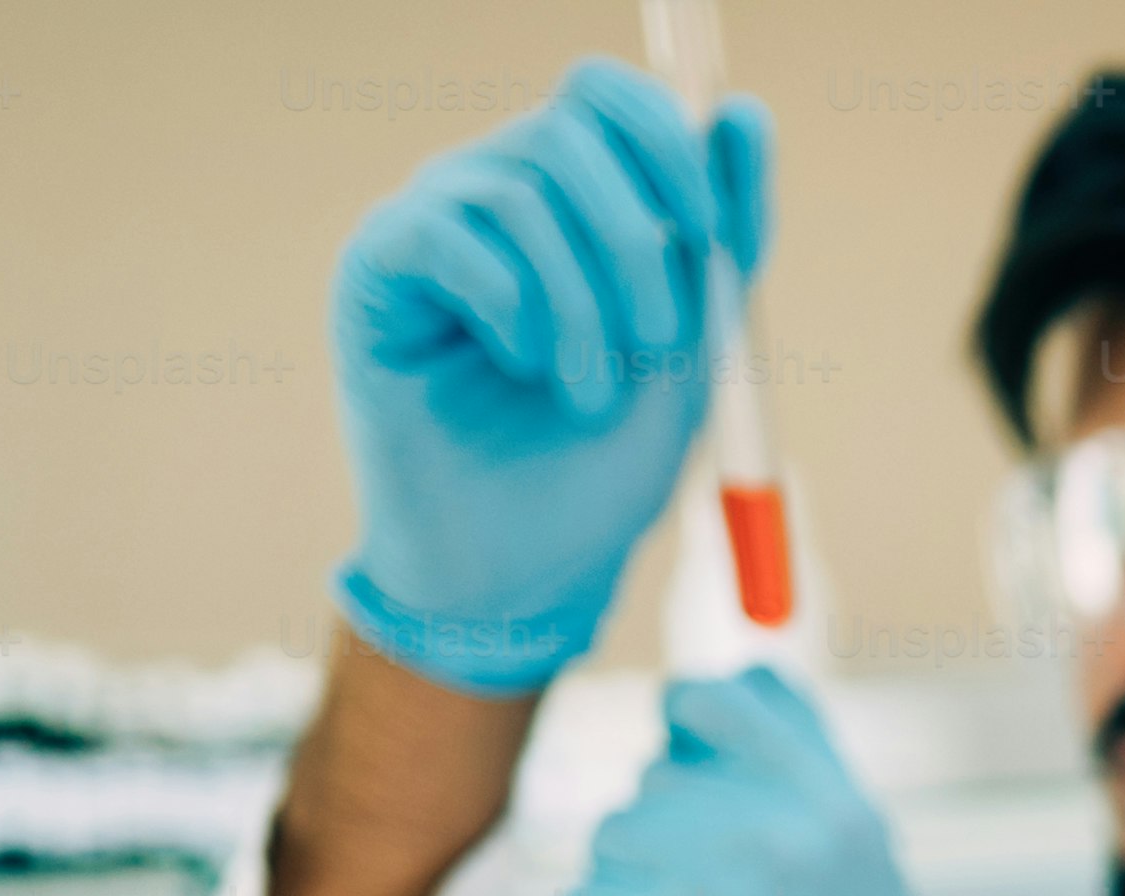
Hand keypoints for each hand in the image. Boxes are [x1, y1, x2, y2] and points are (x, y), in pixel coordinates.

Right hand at [331, 58, 770, 691]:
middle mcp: (501, 188)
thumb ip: (722, 238)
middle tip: (660, 342)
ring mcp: (435, 218)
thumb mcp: (693, 350)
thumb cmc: (599, 462)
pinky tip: (518, 366)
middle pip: (571, 125)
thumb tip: (747, 112)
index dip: (673, 145)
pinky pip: (447, 233)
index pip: (613, 97)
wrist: (518, 568)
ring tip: (587, 392)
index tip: (715, 239)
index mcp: (579, 198)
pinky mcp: (377, 263)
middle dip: (639, 240)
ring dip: (582, 304)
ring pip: (523, 191)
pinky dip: (510, 306)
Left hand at [568, 671, 980, 895]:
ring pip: (613, 844)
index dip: (691, 731)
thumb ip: (807, 767)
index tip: (697, 774)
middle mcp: (766, 835)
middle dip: (675, 842)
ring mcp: (698, 894)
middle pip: (655, 784)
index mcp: (832, 807)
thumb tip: (738, 673)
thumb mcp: (868, 869)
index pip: (716, 700)